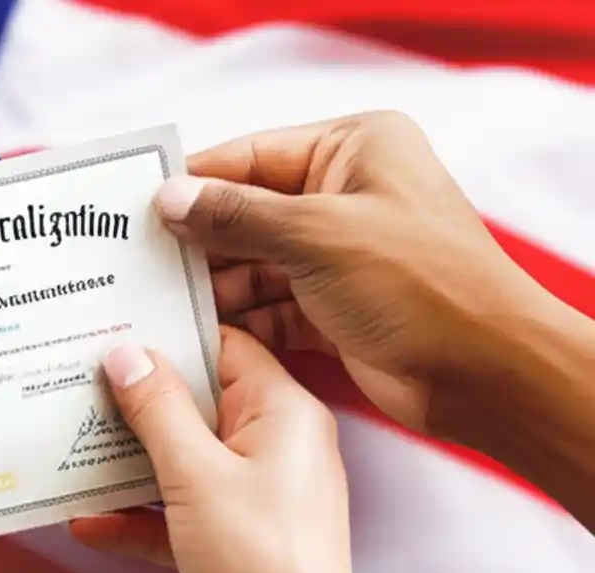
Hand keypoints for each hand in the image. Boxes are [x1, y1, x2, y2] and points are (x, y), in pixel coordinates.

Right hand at [70, 329, 417, 572]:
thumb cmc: (263, 562)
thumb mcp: (195, 472)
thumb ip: (159, 409)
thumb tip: (129, 355)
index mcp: (283, 413)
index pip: (225, 349)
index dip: (170, 340)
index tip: (116, 335)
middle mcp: (275, 445)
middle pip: (197, 404)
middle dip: (137, 404)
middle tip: (81, 389)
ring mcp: (256, 493)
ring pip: (183, 460)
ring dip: (130, 463)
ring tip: (73, 451)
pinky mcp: (236, 536)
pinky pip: (179, 511)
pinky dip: (138, 516)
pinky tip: (89, 521)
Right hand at [155, 111, 564, 434]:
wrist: (485, 374)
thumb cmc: (420, 284)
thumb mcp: (316, 236)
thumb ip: (235, 216)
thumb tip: (169, 201)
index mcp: (354, 149)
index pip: (250, 156)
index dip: (193, 182)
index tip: (136, 207)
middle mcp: (344, 195)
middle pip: (246, 212)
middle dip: (196, 241)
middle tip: (136, 264)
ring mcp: (338, 254)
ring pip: (253, 264)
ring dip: (213, 287)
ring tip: (156, 305)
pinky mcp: (332, 307)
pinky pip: (268, 305)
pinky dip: (237, 320)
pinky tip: (196, 334)